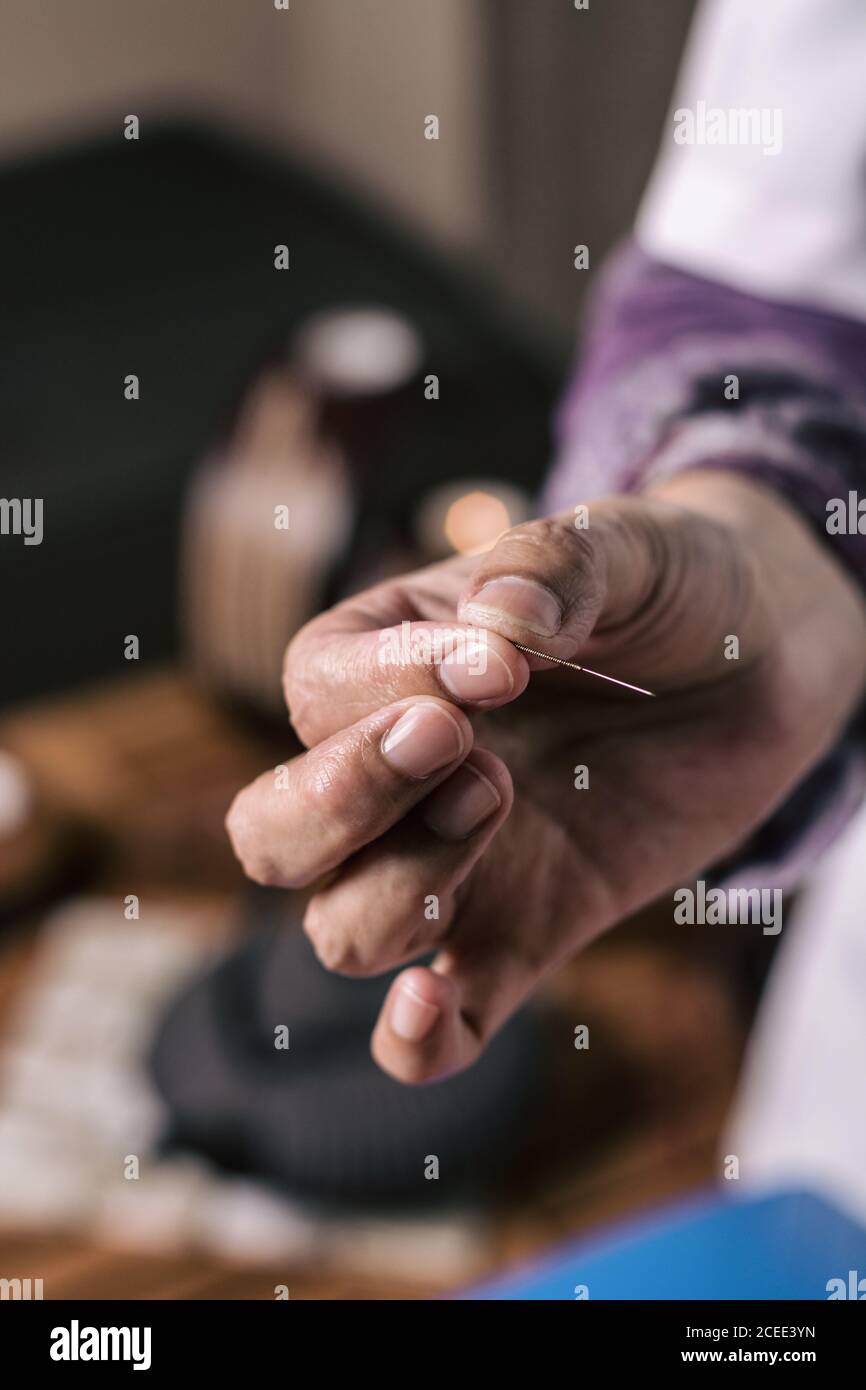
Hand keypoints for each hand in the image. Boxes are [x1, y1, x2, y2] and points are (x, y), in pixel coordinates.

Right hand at [227, 471, 865, 1082]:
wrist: (756, 667)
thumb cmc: (665, 591)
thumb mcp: (623, 548)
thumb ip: (557, 566)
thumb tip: (500, 621)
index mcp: (381, 662)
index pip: (319, 691)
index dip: (393, 684)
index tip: (505, 662)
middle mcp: (391, 779)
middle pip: (275, 834)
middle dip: (343, 799)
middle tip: (460, 746)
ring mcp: (450, 867)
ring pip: (342, 930)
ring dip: (403, 884)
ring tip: (504, 800)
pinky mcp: (522, 937)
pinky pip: (440, 1026)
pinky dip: (416, 1039)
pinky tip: (430, 1006)